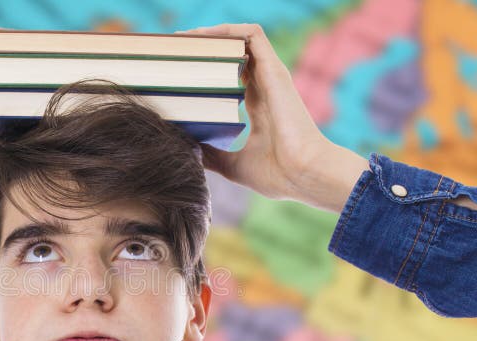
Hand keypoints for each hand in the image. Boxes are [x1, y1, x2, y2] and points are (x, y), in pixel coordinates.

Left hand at [178, 24, 367, 212]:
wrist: (303, 174)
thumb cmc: (276, 174)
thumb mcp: (231, 164)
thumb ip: (210, 153)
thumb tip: (183, 148)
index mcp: (257, 105)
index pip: (231, 76)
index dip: (207, 70)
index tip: (179, 72)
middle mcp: (264, 86)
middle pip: (233, 55)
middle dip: (204, 49)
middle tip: (173, 52)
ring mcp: (270, 76)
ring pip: (240, 40)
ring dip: (211, 35)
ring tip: (182, 40)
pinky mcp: (274, 70)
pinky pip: (252, 34)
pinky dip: (227, 30)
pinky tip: (202, 36)